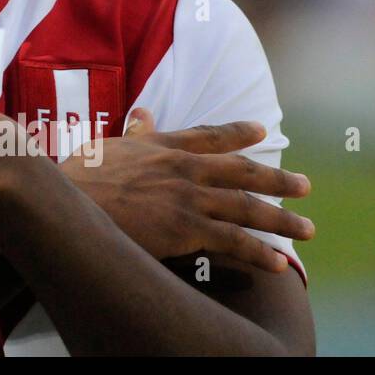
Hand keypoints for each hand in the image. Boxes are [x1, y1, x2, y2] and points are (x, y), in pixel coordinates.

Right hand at [62, 109, 313, 273]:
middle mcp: (182, 167)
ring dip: (280, 219)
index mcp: (162, 146)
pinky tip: (279, 263)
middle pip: (240, 172)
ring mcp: (186, 198)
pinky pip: (233, 241)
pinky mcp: (184, 229)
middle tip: (305, 186)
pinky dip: (259, 252)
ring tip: (306, 229)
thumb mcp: (107, 146)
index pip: (209, 136)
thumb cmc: (78, 176)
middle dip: (277, 180)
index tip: (261, 130)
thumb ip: (133, 132)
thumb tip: (144, 112)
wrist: (67, 199)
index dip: (237, 132)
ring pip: (246, 208)